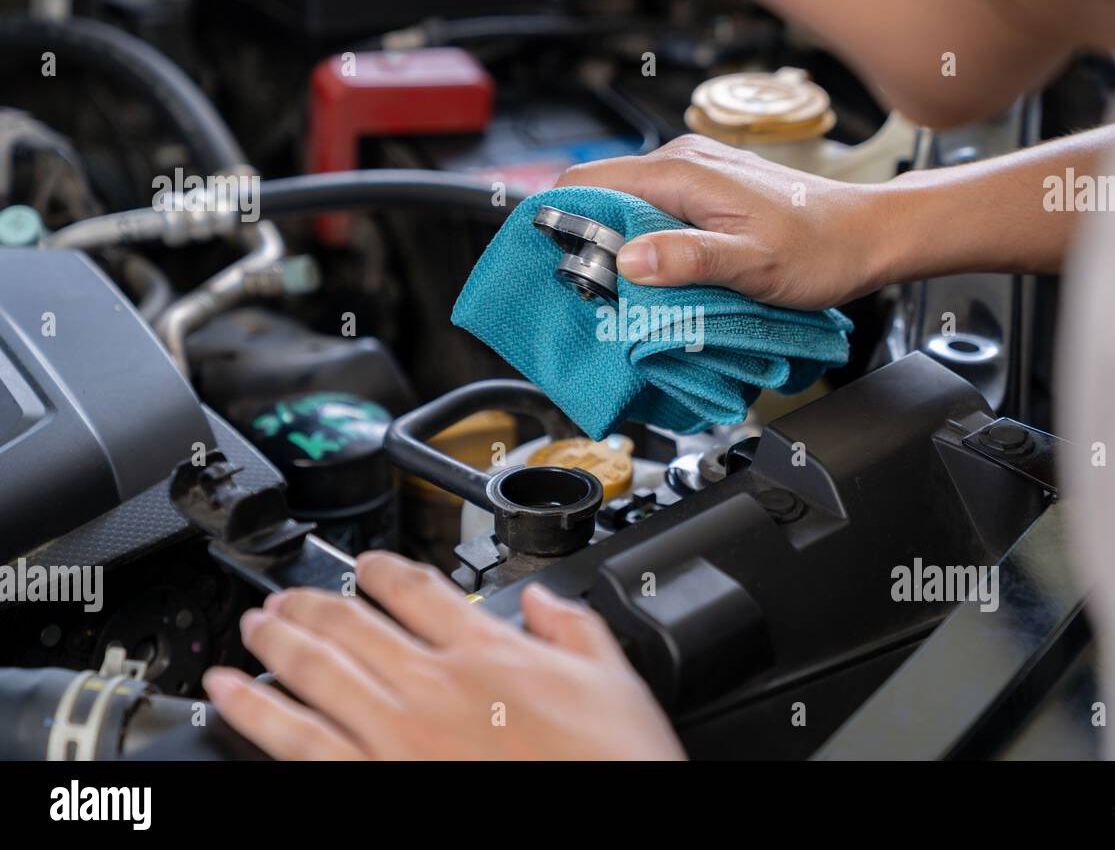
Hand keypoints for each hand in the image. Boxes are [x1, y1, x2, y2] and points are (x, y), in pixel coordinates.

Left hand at [201, 552, 684, 760]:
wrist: (595, 830)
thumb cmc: (609, 765)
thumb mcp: (614, 683)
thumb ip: (574, 629)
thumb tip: (544, 598)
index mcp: (488, 653)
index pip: (420, 591)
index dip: (384, 570)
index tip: (365, 565)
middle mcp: (432, 683)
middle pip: (354, 624)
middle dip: (313, 601)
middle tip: (287, 591)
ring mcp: (395, 734)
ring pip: (316, 671)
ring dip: (277, 641)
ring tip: (254, 624)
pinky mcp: (369, 779)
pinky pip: (295, 739)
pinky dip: (253, 711)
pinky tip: (226, 695)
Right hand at [556, 134, 896, 309]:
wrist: (868, 235)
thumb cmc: (820, 251)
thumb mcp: (754, 266)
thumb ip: (689, 260)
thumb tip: (627, 261)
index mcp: (680, 172)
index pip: (586, 183)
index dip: (562, 224)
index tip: (562, 270)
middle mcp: (680, 160)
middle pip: (600, 194)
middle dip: (587, 241)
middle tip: (595, 294)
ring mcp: (694, 172)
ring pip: (626, 204)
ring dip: (617, 246)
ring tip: (627, 292)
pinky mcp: (707, 189)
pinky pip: (655, 210)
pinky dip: (646, 242)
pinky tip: (660, 276)